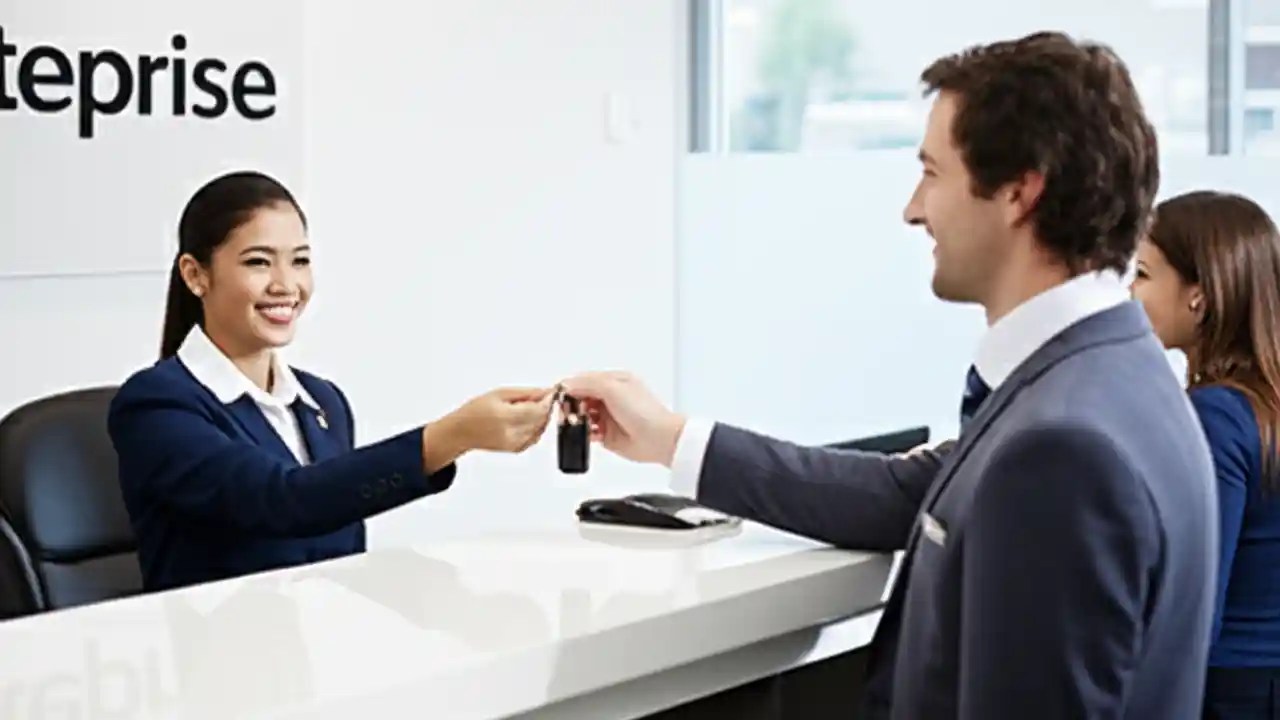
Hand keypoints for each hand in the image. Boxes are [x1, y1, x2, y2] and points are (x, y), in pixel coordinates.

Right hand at [452, 386, 555, 451]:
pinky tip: (523, 419)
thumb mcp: (500, 393)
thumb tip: (546, 392)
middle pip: (542, 420)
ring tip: (525, 408)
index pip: (538, 410)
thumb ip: (526, 393)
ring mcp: (515, 444)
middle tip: (539, 397)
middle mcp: (511, 433)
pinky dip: (535, 427)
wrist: (462, 432)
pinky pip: (535, 437)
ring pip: (541, 428)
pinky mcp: (517, 450)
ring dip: (540, 417)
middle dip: (545, 407)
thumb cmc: (475, 411)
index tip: (550, 392)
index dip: (548, 400)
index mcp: (505, 417)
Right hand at [558, 371, 685, 465]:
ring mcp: (608, 416)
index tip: (558, 395)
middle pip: (579, 398)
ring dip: (576, 419)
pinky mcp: (607, 434)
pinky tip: (587, 433)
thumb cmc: (644, 412)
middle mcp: (610, 397)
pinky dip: (583, 433)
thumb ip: (588, 383)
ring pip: (581, 415)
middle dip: (570, 404)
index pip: (582, 380)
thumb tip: (568, 384)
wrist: (659, 439)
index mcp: (613, 380)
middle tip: (565, 411)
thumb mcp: (613, 388)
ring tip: (576, 423)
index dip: (569, 387)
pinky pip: (587, 432)